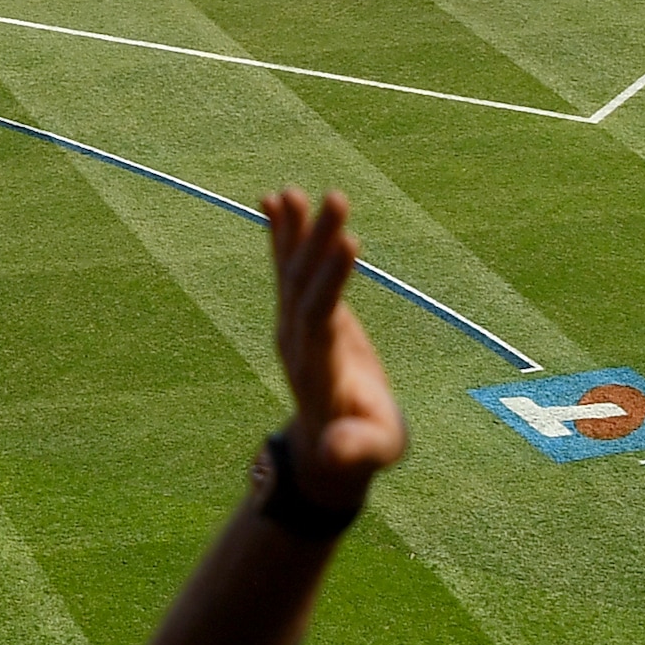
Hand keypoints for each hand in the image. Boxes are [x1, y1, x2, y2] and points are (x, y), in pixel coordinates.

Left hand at [259, 191, 404, 494]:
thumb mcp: (370, 453)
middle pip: (304, 284)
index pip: (320, 316)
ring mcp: (293, 326)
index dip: (331, 280)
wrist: (327, 452)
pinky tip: (274, 201)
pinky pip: (287, 270)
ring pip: (291, 271)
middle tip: (336, 198)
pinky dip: (281, 236)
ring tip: (290, 191)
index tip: (347, 242)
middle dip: (318, 241)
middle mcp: (296, 340)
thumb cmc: (363, 448)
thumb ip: (356, 450)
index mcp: (318, 368)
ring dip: (293, 231)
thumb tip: (337, 452)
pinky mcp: (299, 315)